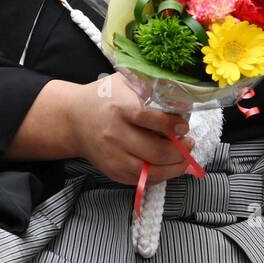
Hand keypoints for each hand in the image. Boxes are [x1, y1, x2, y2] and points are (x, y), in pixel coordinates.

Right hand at [68, 73, 193, 184]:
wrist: (73, 119)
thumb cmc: (103, 97)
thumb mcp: (123, 82)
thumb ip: (147, 85)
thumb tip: (179, 94)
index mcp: (119, 109)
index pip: (149, 119)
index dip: (171, 125)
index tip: (184, 125)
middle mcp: (114, 135)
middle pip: (154, 151)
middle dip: (179, 151)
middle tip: (189, 143)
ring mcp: (113, 157)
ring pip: (151, 171)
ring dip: (174, 167)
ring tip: (184, 157)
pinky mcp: (112, 171)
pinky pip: (142, 180)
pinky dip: (160, 176)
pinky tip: (169, 166)